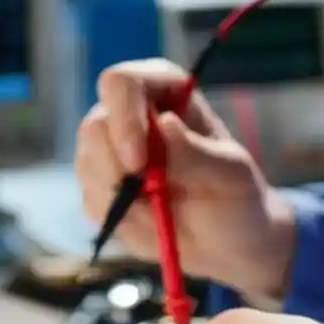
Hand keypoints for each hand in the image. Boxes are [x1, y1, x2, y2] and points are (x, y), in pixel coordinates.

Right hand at [75, 59, 296, 297]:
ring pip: (87, 164)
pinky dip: (118, 217)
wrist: (226, 241)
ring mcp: (110, 150)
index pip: (121, 82)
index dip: (123, 118)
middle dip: (114, 165)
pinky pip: (91, 200)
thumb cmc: (236, 196)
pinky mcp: (100, 187)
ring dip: (119, 194)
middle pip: (94, 125)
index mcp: (163, 90)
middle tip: (147, 194)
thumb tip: (165, 123)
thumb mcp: (231, 175)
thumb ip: (198, 151)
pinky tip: (150, 220)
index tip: (139, 161)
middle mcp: (130, 112)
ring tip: (161, 208)